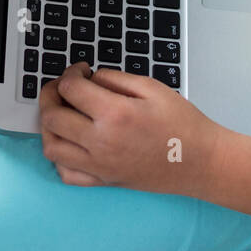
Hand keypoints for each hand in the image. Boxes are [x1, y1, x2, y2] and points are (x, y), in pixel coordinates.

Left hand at [39, 63, 224, 194]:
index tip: (80, 70)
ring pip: (51, 147)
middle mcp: (101, 142)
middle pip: (52, 116)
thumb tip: (89, 78)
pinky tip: (70, 142)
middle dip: (51, 94)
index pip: (70, 89)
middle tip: (63, 86)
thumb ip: (115, 79)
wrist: (201, 161)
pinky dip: (60, 157)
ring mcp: (99, 165)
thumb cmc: (182, 124)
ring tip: (60, 112)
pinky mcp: (103, 181)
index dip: (70, 72)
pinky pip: (65, 174)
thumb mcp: (152, 87)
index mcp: (114, 114)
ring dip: (48, 126)